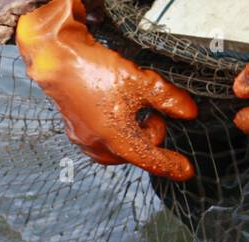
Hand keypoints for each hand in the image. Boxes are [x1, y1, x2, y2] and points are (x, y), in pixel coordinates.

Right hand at [16, 0, 197, 179]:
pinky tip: (115, 113)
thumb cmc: (97, 72)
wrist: (59, 61)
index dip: (170, 164)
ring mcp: (84, 140)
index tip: (186, 171)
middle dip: (147, 136)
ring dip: (131, 136)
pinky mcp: (76, 132)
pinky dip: (114, 133)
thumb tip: (188, 113)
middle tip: (152, 114)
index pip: (149, 157)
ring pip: (117, 150)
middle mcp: (97, 145)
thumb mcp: (142, 82)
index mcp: (116, 137)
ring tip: (134, 112)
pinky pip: (101, 143)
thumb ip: (168, 100)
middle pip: (133, 154)